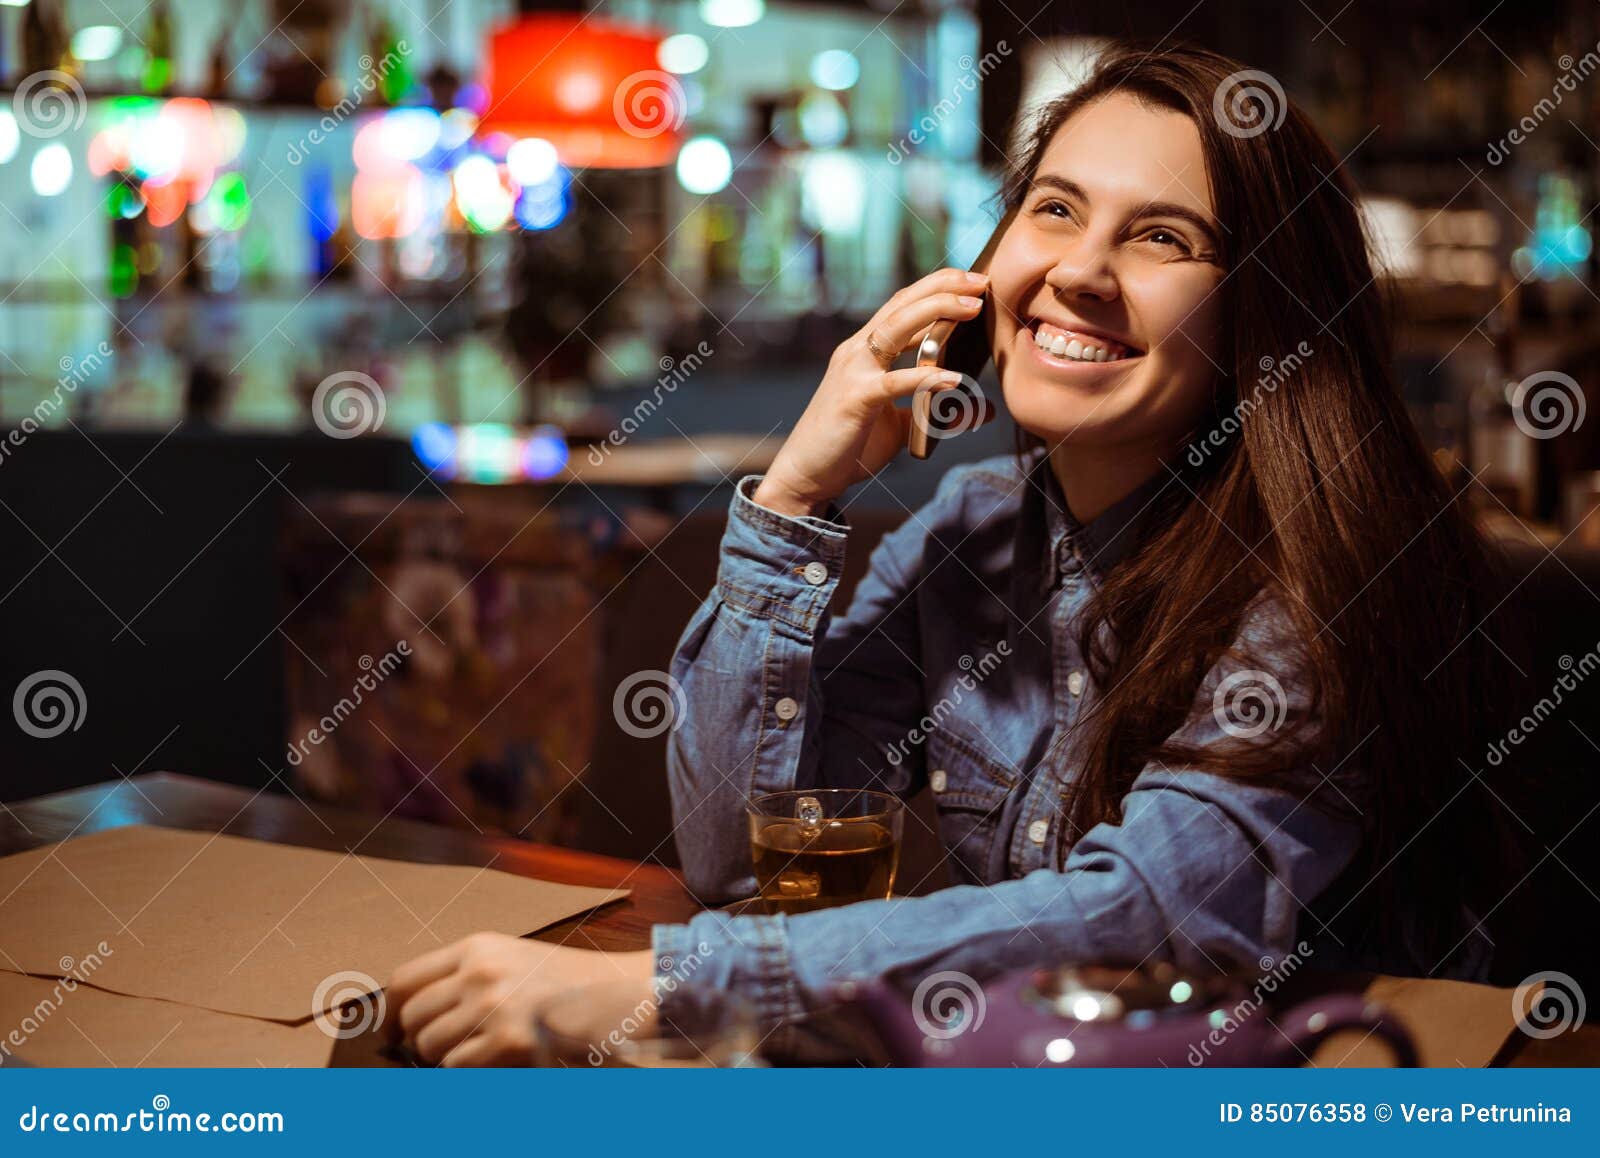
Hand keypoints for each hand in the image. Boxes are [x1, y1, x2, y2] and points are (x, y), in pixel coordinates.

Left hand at [385, 933, 654, 1066]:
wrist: (617, 993)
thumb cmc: (566, 981)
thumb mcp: (512, 958)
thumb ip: (467, 974)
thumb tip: (412, 1009)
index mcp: (477, 948)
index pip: (405, 979)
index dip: (390, 1011)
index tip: (391, 1030)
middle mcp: (479, 972)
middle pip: (411, 1017)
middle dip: (418, 1040)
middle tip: (441, 1048)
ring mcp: (492, 1006)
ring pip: (428, 1046)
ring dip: (443, 1058)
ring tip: (475, 1052)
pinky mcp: (507, 1041)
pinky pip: (454, 1067)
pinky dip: (465, 1072)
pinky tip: (491, 1062)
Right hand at [753, 267, 995, 516]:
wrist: (805, 474)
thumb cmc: (848, 446)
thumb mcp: (902, 425)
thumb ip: (937, 410)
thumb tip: (983, 408)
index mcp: (866, 351)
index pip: (902, 305)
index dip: (937, 287)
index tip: (973, 281)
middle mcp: (857, 352)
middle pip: (902, 304)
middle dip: (943, 287)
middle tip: (980, 281)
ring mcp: (854, 372)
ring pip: (896, 328)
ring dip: (937, 312)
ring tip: (972, 308)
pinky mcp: (855, 399)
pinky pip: (895, 382)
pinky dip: (927, 378)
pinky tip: (956, 378)